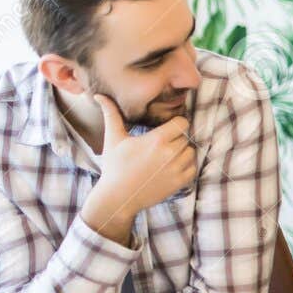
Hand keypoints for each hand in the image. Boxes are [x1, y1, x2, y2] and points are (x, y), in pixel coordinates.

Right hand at [81, 95, 196, 242]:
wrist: (119, 197)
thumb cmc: (115, 166)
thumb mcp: (113, 138)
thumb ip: (111, 114)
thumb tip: (99, 95)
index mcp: (157, 140)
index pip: (182, 123)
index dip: (176, 124)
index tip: (167, 128)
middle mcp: (170, 153)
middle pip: (185, 137)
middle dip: (176, 138)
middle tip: (162, 144)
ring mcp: (177, 169)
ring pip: (191, 152)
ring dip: (182, 152)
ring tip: (166, 155)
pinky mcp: (180, 182)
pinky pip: (193, 168)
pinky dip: (186, 166)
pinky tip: (171, 166)